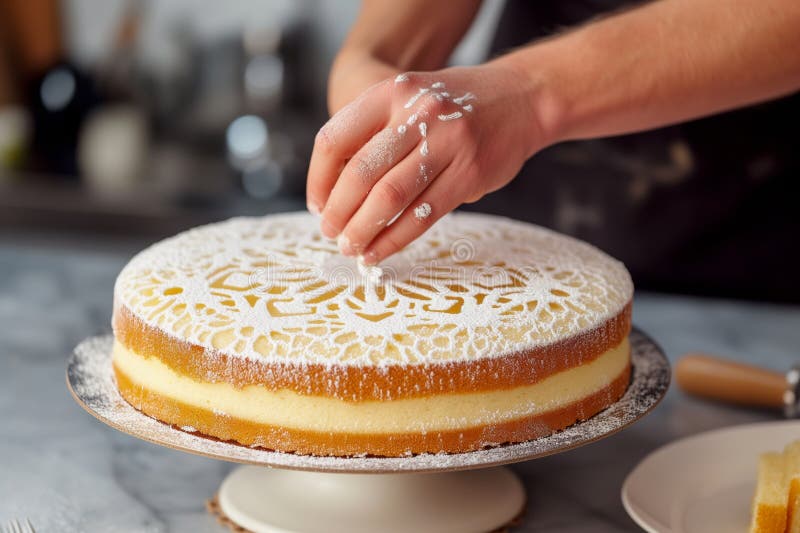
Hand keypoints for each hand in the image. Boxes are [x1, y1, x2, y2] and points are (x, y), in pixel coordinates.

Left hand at [306, 62, 546, 264]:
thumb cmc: (453, 106)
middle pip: (361, 173)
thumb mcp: (409, 98)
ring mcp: (447, 143)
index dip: (318, 179)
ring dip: (363, 230)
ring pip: (390, 197)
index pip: (335, 139)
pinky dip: (395, 239)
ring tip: (351, 247)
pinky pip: (423, 215)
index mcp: (390, 91)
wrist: (521, 97)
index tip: (317, 205)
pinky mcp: (470, 173)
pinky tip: (380, 250)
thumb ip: (374, 133)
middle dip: (339, 212)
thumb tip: (333, 192)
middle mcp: (417, 113)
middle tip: (330, 233)